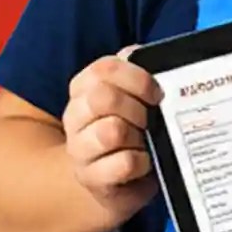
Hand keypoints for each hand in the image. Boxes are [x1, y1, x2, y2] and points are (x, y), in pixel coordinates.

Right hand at [63, 47, 163, 214]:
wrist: (110, 178)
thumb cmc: (128, 128)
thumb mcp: (130, 95)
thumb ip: (136, 69)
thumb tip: (144, 53)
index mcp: (83, 88)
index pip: (104, 69)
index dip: (137, 78)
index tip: (156, 93)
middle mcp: (74, 116)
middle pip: (103, 98)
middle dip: (137, 108)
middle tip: (150, 119)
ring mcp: (79, 149)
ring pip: (111, 131)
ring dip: (138, 136)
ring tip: (145, 142)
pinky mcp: (92, 179)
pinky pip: (123, 163)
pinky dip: (142, 162)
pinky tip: (144, 163)